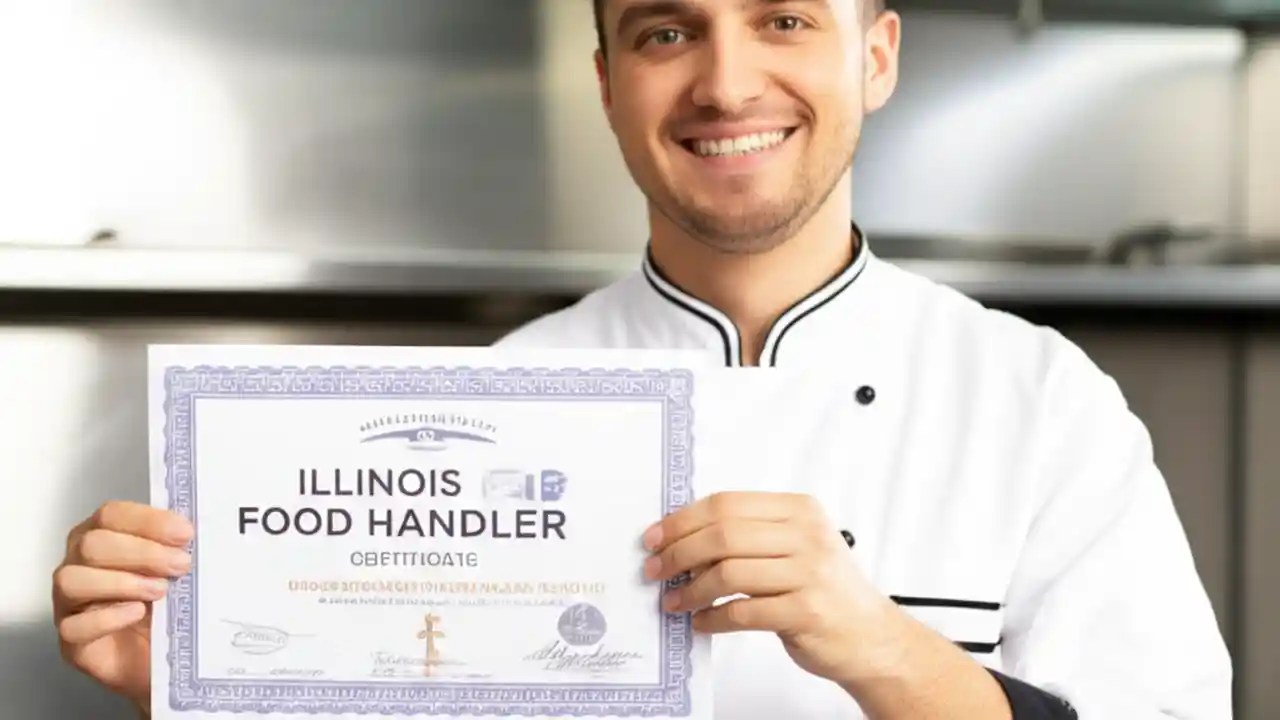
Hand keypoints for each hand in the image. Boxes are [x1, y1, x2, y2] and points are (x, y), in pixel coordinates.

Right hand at [52, 501, 193, 713]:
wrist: (160, 657)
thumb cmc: (165, 604)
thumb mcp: (176, 571)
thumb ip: (178, 550)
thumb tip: (195, 535)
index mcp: (102, 536)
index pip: (111, 514)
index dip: (148, 521)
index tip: (186, 534)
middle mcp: (78, 564)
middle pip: (93, 544)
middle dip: (142, 552)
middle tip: (181, 566)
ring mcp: (68, 603)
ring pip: (73, 580)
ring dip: (122, 582)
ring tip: (160, 591)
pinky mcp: (71, 641)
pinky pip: (74, 626)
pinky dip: (108, 617)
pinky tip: (137, 613)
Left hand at [641, 491, 900, 685]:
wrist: (872, 637)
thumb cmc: (827, 591)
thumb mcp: (798, 546)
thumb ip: (752, 535)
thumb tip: (683, 536)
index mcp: (800, 510)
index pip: (727, 504)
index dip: (683, 520)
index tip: (656, 537)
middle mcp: (807, 536)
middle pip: (722, 534)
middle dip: (678, 553)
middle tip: (655, 569)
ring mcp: (809, 574)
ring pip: (727, 573)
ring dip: (690, 590)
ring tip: (675, 601)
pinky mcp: (805, 612)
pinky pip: (741, 612)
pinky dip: (712, 618)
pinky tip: (702, 621)